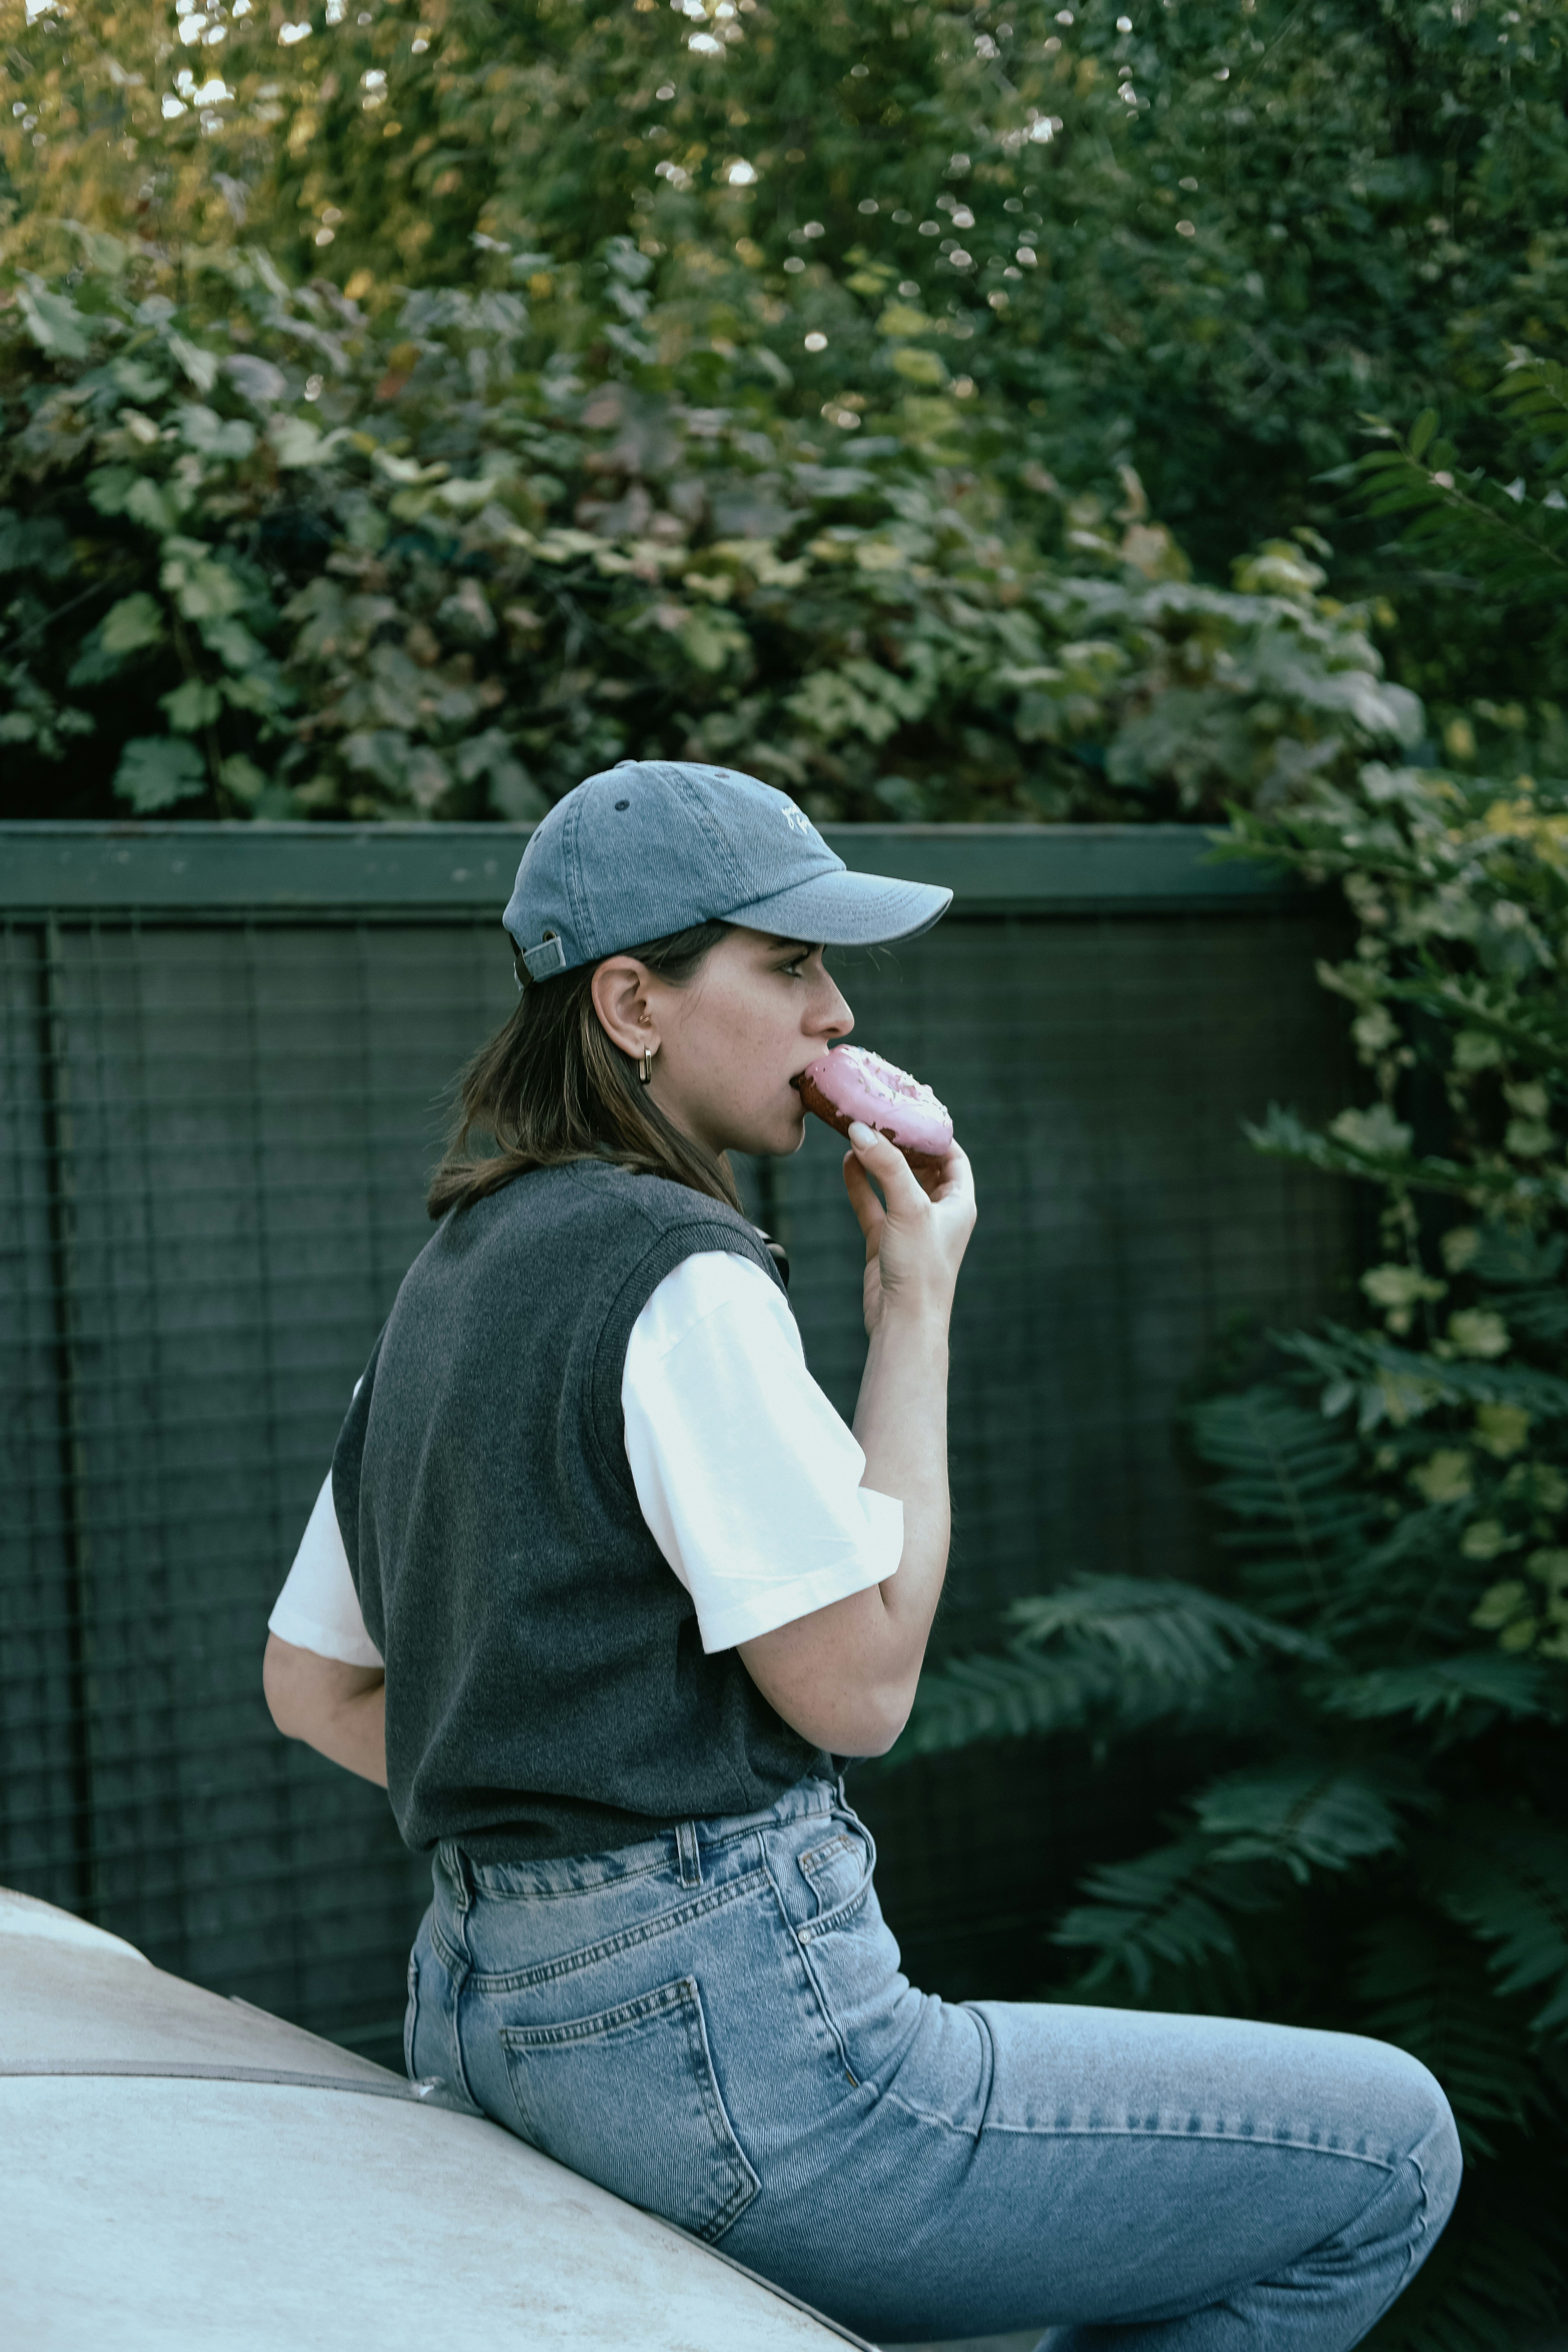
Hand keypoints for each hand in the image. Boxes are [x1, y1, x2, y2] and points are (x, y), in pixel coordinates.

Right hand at [841, 1125, 975, 1337]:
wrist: (903, 1321)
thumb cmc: (921, 1269)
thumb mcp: (909, 1208)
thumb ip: (886, 1167)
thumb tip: (860, 1130)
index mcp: (958, 1203)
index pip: (953, 1158)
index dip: (936, 1135)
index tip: (913, 1112)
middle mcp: (937, 1213)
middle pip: (921, 1167)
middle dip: (900, 1144)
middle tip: (879, 1118)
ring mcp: (910, 1227)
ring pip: (893, 1184)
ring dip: (877, 1161)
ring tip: (857, 1136)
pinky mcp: (885, 1242)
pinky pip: (872, 1205)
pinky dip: (860, 1184)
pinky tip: (847, 1164)